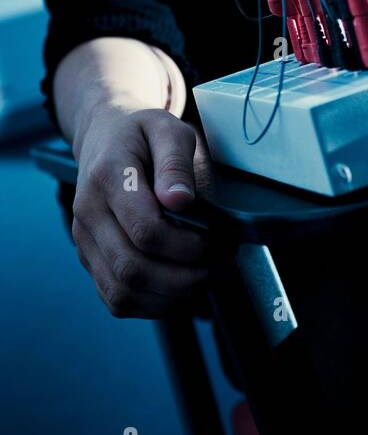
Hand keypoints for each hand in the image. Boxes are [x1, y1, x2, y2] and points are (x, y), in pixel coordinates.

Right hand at [71, 106, 213, 318]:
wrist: (105, 138)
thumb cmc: (142, 134)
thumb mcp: (166, 129)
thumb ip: (175, 162)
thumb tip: (181, 202)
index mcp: (107, 177)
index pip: (144, 230)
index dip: (185, 246)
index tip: (214, 242)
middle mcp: (87, 213)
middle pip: (133, 268)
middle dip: (183, 278)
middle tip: (216, 267)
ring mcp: (84, 240)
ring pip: (122, 292)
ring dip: (169, 297)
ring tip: (201, 281)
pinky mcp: (89, 258)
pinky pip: (115, 299)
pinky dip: (150, 305)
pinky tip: (177, 290)